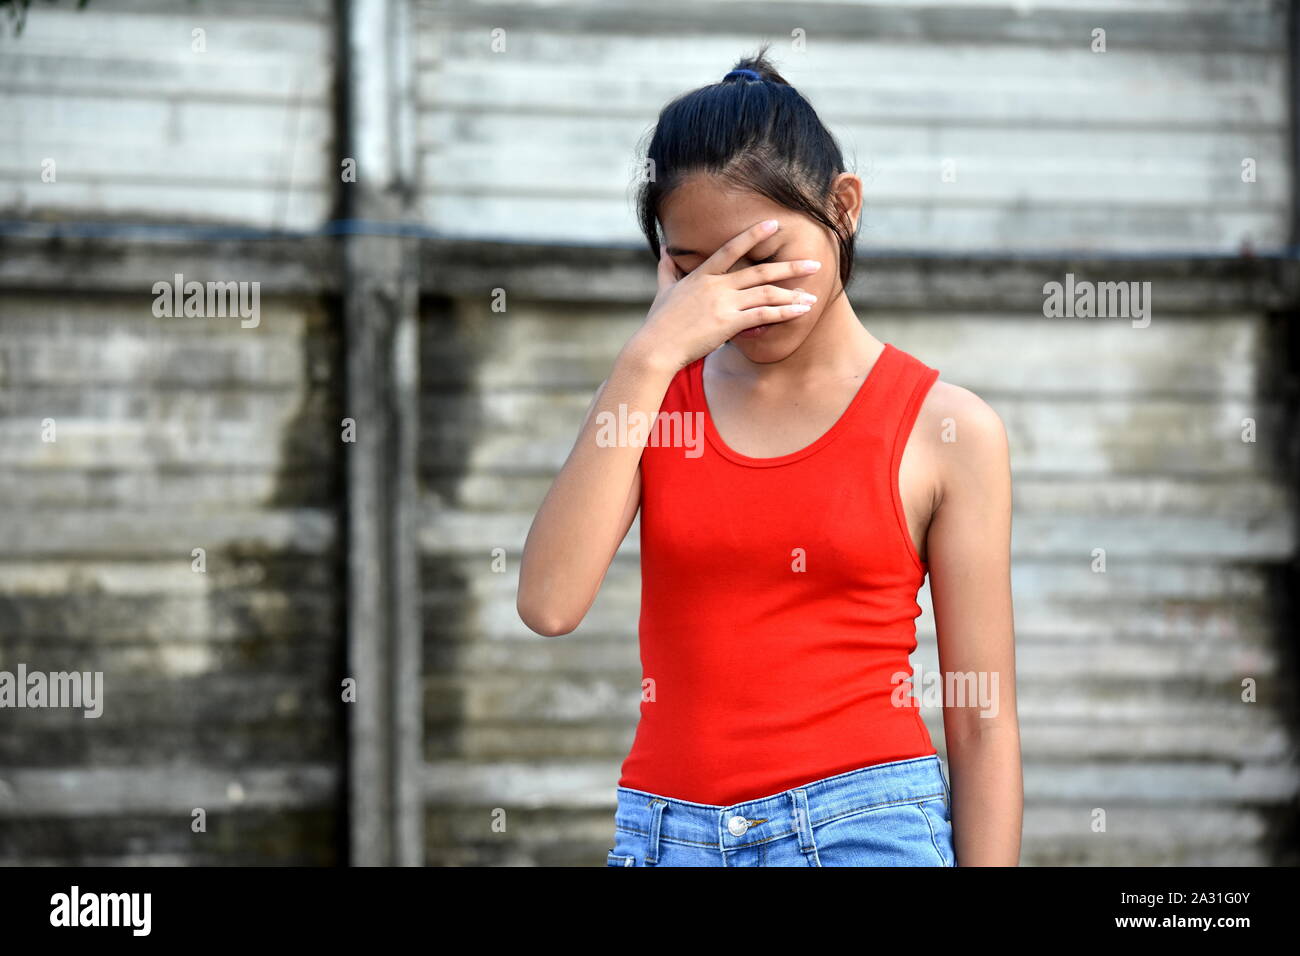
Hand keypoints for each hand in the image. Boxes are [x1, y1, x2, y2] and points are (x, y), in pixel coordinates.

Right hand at [630, 219, 821, 371]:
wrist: (656, 347)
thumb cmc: (658, 323)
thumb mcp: (663, 290)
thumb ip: (667, 269)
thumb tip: (666, 250)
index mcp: (702, 275)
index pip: (731, 249)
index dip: (753, 235)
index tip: (773, 224)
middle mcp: (716, 286)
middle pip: (760, 271)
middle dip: (789, 267)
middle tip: (814, 264)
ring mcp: (723, 304)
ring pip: (766, 293)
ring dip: (792, 294)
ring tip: (813, 297)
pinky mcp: (729, 323)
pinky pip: (763, 315)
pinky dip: (785, 312)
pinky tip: (801, 312)